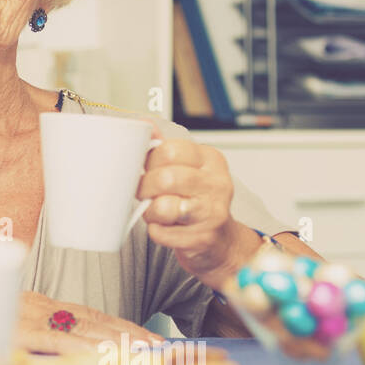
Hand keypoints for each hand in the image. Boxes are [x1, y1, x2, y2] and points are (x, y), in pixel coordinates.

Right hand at [16, 290, 163, 353]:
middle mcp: (39, 308)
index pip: (88, 315)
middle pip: (93, 320)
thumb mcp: (10, 326)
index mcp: (39, 306)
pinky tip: (103, 354)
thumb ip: (36, 337)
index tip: (147, 337)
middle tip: (159, 346)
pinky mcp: (19, 332)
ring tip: (144, 350)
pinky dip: (82, 347)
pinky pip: (56, 340)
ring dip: (116, 340)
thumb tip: (70, 353)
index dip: (120, 325)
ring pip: (81, 328)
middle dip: (129, 333)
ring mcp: (29, 318)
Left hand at [136, 126, 260, 288]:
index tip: (146, 170)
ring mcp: (212, 211)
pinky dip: (156, 231)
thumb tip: (144, 124)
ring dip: (151, 212)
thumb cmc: (196, 202)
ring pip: (164, 206)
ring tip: (157, 213)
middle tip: (145, 194)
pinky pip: (162, 232)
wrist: (219, 241)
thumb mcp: (185, 169)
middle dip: (145, 188)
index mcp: (210, 160)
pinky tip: (166, 228)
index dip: (149, 162)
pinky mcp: (204, 237)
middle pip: (165, 178)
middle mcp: (216, 183)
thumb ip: (163, 149)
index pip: (170, 150)